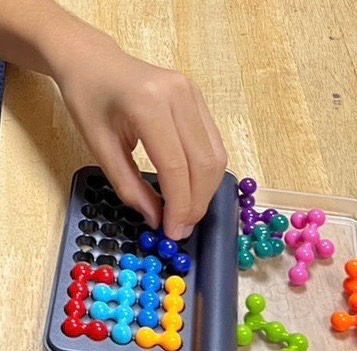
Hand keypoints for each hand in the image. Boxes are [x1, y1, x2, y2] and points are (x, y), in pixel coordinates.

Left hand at [56, 42, 226, 239]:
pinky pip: (214, 146)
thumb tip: (158, 219)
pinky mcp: (200, 99)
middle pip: (203, 163)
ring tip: (188, 213)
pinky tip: (193, 189)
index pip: (175, 166)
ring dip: (206, 192)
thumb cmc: (89, 101)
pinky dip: (207, 174)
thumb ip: (129, 187)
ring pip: (216, 157)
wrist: (95, 62)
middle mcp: (179, 95)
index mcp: (148, 104)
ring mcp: (194, 95)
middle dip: (196, 203)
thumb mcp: (100, 148)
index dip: (179, 205)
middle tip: (182, 228)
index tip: (173, 232)